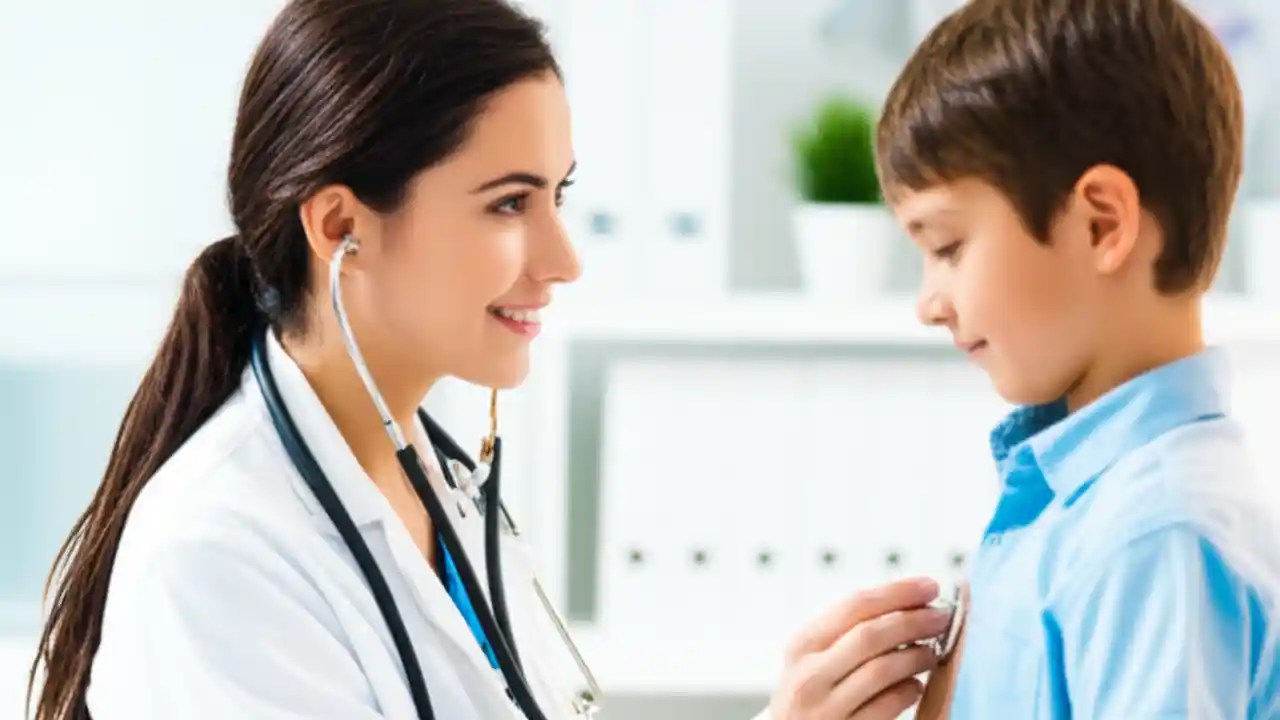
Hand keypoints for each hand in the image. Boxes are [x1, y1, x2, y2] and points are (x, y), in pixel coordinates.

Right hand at [767, 577, 949, 719]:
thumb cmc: (809, 693)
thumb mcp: (812, 658)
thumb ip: (847, 633)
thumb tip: (907, 603)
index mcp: (802, 645)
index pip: (854, 606)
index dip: (896, 592)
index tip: (928, 586)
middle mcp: (809, 675)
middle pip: (870, 635)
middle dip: (912, 621)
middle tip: (941, 617)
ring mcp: (826, 708)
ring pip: (882, 670)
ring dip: (916, 656)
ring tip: (932, 652)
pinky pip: (888, 706)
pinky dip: (909, 691)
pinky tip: (916, 685)